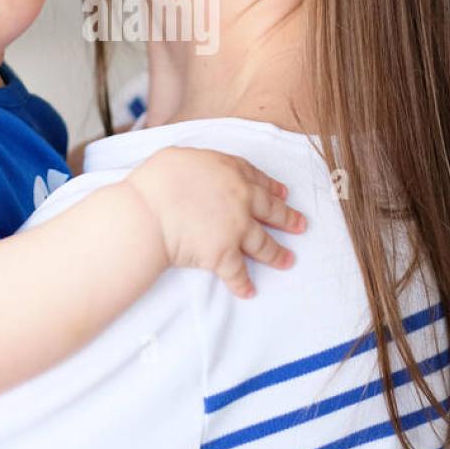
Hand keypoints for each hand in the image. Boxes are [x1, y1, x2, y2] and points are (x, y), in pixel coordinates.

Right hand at [125, 146, 306, 298]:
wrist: (148, 213)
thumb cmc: (157, 181)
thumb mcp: (180, 156)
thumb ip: (199, 163)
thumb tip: (198, 169)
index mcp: (230, 171)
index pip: (257, 179)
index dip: (272, 187)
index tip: (283, 194)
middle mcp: (240, 199)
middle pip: (271, 210)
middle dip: (288, 218)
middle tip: (301, 225)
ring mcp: (235, 229)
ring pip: (264, 244)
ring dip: (277, 254)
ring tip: (289, 261)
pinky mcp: (224, 255)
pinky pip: (238, 273)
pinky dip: (243, 284)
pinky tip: (249, 292)